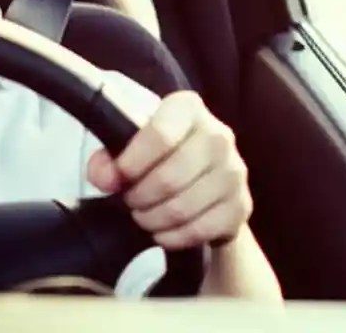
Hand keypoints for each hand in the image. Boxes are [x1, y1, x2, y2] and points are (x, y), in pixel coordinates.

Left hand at [87, 90, 250, 249]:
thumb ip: (109, 156)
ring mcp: (234, 172)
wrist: (204, 178)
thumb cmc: (161, 155)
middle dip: (138, 197)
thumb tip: (104, 177)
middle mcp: (219, 136)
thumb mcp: (132, 145)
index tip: (116, 178)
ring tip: (142, 215)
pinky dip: (172, 237)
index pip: (159, 135)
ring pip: (182, 208)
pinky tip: (162, 231)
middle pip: (168, 178)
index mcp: (188, 108)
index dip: (131, 162)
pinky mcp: (241, 206)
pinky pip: (199, 230)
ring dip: (152, 219)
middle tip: (129, 201)